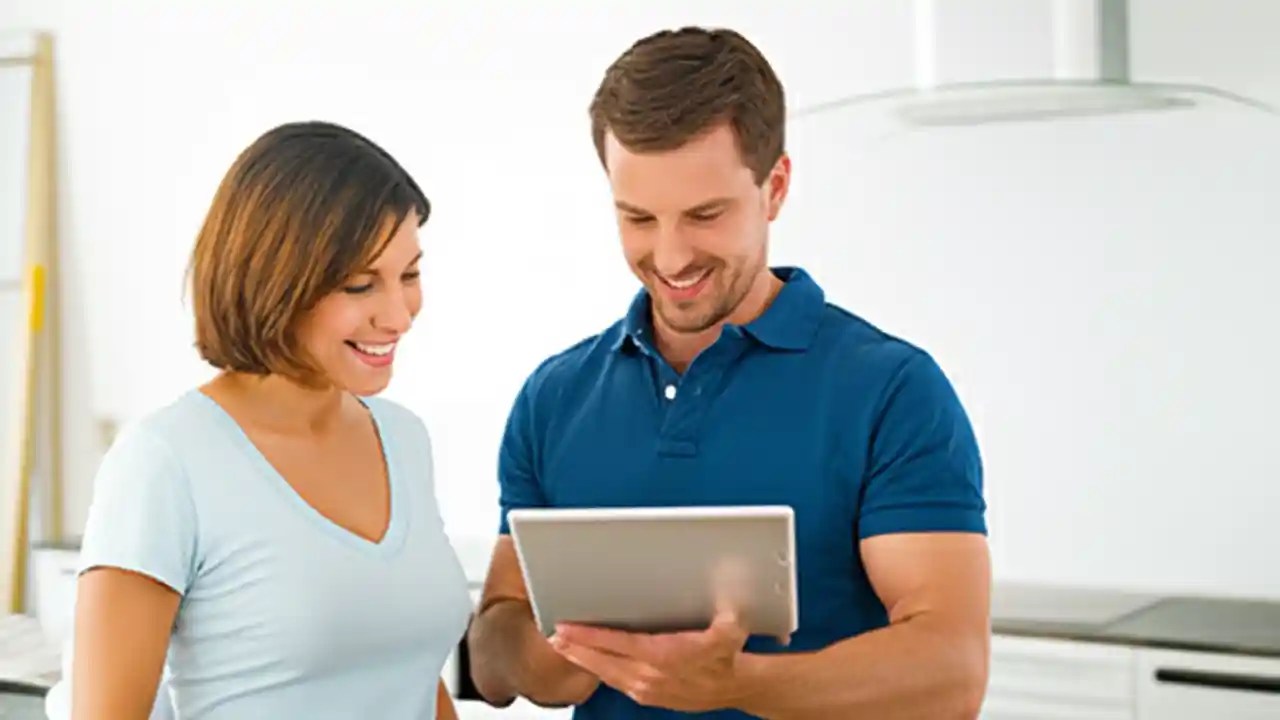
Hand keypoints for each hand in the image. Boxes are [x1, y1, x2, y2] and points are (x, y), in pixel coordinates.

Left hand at [549, 609, 749, 711]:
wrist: (735, 686)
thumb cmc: (727, 654)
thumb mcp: (732, 627)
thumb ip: (726, 609)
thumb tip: (725, 584)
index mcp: (665, 655)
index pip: (619, 643)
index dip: (590, 635)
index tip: (569, 626)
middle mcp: (651, 675)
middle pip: (604, 661)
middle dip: (576, 647)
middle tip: (553, 634)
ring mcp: (647, 689)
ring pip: (605, 673)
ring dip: (582, 659)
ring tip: (561, 645)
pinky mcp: (647, 696)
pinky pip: (614, 682)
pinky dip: (597, 670)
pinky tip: (586, 661)